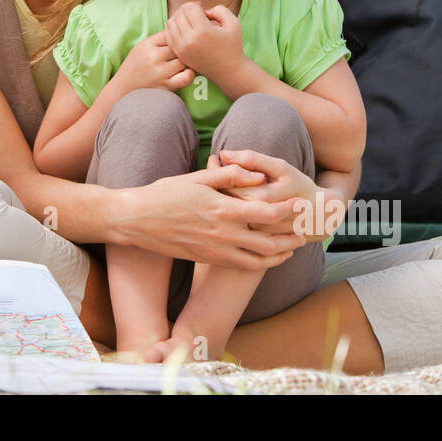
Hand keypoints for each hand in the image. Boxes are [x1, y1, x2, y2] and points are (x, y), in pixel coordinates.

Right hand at [116, 168, 305, 270]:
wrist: (137, 220)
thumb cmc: (165, 193)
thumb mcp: (198, 177)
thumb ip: (230, 176)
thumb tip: (258, 174)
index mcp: (223, 210)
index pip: (267, 213)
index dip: (288, 210)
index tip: (302, 204)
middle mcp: (223, 234)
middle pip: (268, 243)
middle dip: (290, 238)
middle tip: (305, 233)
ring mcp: (215, 250)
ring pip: (257, 260)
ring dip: (278, 256)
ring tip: (291, 249)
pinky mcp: (207, 259)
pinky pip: (240, 266)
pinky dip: (258, 264)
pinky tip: (264, 258)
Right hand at [117, 30, 194, 92]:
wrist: (123, 89)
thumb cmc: (135, 67)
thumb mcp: (141, 47)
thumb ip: (159, 39)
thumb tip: (181, 30)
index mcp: (147, 45)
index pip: (170, 33)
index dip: (177, 36)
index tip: (178, 41)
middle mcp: (154, 57)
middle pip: (180, 46)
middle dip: (184, 48)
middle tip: (186, 51)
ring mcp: (161, 72)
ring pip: (185, 60)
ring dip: (188, 61)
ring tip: (186, 61)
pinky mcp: (166, 86)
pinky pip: (187, 77)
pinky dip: (190, 74)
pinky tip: (185, 72)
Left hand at [164, 2, 245, 84]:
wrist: (228, 71)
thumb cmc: (232, 45)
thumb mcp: (233, 23)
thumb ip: (219, 9)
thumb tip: (203, 10)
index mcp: (203, 31)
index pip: (189, 8)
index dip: (196, 5)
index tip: (204, 10)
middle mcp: (190, 40)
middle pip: (179, 14)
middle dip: (186, 10)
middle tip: (196, 14)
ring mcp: (182, 48)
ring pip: (170, 23)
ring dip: (178, 17)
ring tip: (189, 20)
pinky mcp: (180, 54)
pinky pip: (168, 35)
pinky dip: (173, 28)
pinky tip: (184, 29)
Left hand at [212, 149, 334, 239]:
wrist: (319, 218)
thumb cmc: (297, 187)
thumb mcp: (280, 168)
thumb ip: (252, 159)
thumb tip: (223, 153)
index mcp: (259, 199)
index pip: (227, 185)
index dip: (216, 170)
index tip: (213, 160)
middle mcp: (254, 221)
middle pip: (224, 202)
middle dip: (214, 185)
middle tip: (210, 170)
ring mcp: (254, 236)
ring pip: (228, 217)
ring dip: (218, 201)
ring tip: (216, 185)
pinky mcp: (255, 246)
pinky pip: (234, 229)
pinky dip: (228, 214)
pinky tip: (228, 203)